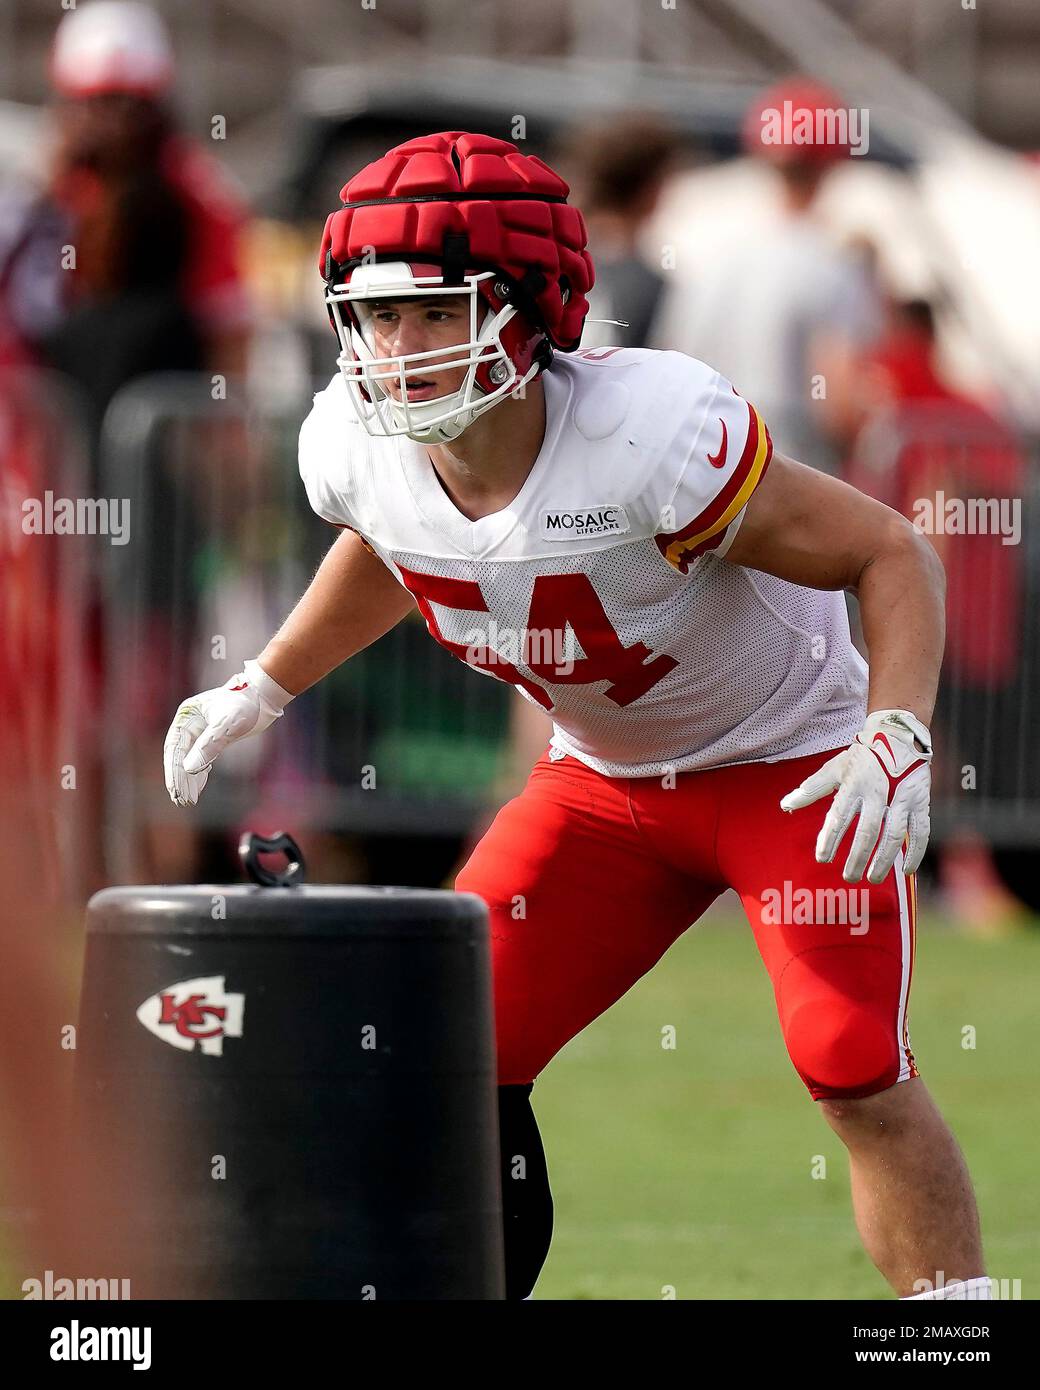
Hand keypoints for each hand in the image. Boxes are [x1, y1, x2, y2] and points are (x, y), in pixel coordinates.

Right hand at [164, 658, 293, 805]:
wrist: (264, 695)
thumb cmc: (246, 705)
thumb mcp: (226, 726)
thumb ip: (207, 746)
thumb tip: (188, 768)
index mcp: (187, 716)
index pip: (175, 748)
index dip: (174, 770)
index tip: (177, 790)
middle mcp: (190, 723)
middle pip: (179, 755)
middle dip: (180, 778)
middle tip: (181, 800)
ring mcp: (201, 730)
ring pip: (189, 758)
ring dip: (188, 778)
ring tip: (187, 800)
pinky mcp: (213, 736)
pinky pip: (201, 757)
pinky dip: (199, 772)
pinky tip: (197, 787)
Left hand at [779, 709, 931, 883]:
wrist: (898, 737)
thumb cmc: (862, 757)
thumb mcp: (834, 769)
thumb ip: (810, 790)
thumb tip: (785, 806)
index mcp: (853, 785)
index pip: (839, 816)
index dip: (830, 839)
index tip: (822, 858)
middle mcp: (878, 792)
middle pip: (867, 831)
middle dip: (857, 857)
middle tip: (849, 877)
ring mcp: (902, 798)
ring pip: (895, 835)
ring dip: (884, 860)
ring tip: (873, 878)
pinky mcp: (920, 802)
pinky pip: (920, 831)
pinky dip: (916, 852)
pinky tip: (907, 870)